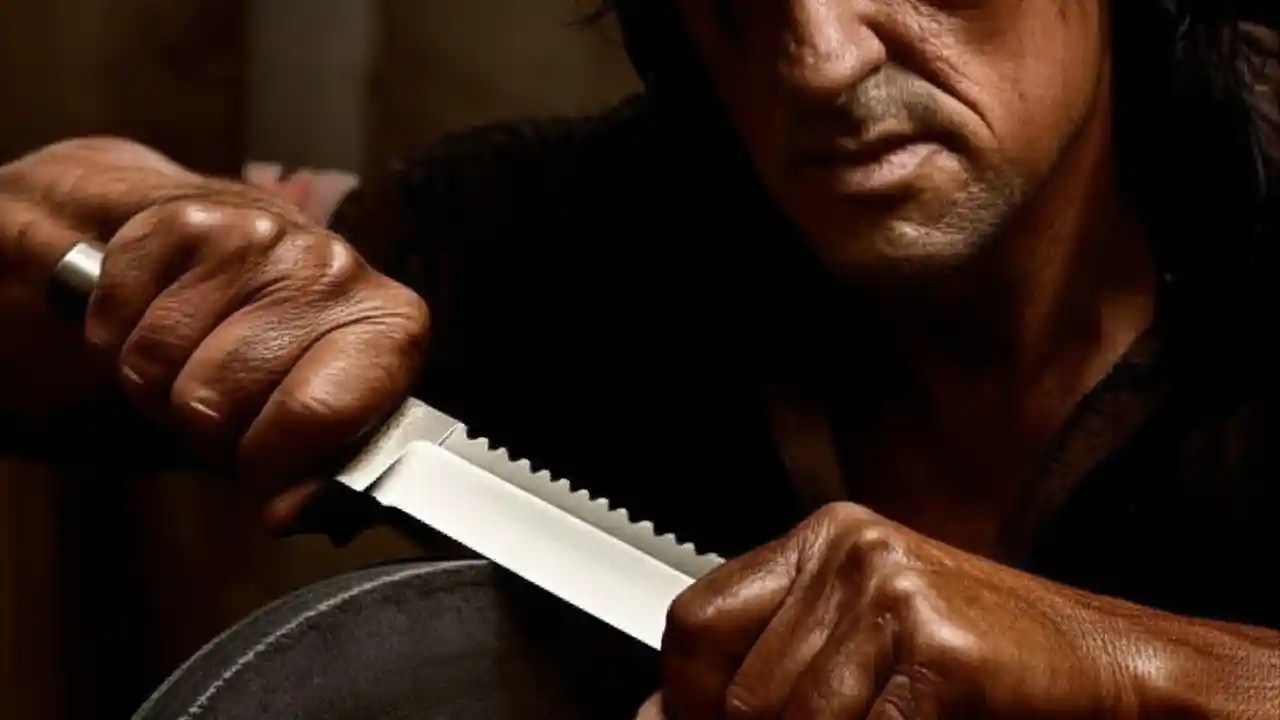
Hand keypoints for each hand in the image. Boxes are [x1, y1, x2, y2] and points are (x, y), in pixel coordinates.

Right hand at [0, 137, 428, 529]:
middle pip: (217, 401)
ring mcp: (258, 236)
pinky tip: (166, 321)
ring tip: (197, 364)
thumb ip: (313, 471)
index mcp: (389, 326)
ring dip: (159, 386)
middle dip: (207, 427)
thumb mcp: (329, 410)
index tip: (264, 469)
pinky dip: (119, 339)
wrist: (242, 245)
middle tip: (226, 408)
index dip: (272, 463)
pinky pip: (114, 322)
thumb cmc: (292, 347)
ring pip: (155, 365)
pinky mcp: (184, 220)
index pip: (316, 415)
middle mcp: (332, 270)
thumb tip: (284, 512)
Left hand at [651, 502, 1159, 718]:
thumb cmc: (984, 658)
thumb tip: (657, 712)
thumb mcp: (857, 644)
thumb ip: (767, 666)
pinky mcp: (939, 647)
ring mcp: (894, 593)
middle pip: (740, 689)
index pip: (696, 621)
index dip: (685, 696)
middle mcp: (851, 553)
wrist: (1103, 666)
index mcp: (823, 541)